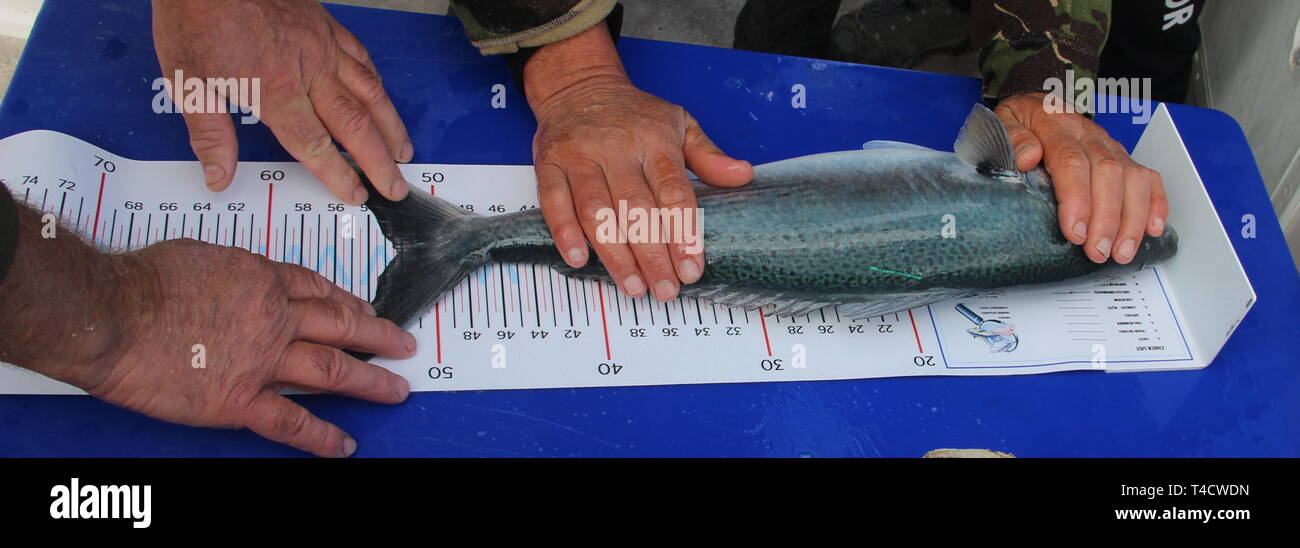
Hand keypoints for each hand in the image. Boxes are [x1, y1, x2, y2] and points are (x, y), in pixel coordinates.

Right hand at [77, 239, 415, 456]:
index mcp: (263, 280)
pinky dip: (321, 436)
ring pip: (332, 370)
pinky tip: (344, 444)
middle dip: (377, 335)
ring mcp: (262, 361)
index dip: (347, 302)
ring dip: (370, 381)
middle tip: (402, 344)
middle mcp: (274, 318)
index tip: (363, 309)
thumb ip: (234, 271)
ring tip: (395, 389)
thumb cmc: (143, 281)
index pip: (319, 290)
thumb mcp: (203, 255)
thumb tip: (241, 280)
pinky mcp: (240, 400)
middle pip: (341, 325)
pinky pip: (291, 422)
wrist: (112, 314)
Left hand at [152, 0, 411, 203]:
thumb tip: (218, 177)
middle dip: (379, 162)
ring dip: (390, 127)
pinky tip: (382, 98)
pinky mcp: (325, 25)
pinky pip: (361, 58)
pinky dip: (375, 83)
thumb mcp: (188, 81)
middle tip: (397, 187)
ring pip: (369, 92)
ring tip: (404, 151)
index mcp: (275, 90)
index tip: (356, 194)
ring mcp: (323, 45)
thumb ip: (211, 133)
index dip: (338, 174)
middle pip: (354, 125)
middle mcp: (309, 70)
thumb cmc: (195, 19)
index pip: (314, 144)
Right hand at [525, 24, 753, 301]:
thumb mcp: (680, 123)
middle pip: (636, 209)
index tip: (692, 267)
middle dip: (653, 255)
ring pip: (597, 212)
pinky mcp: (549, 164)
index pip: (673, 193)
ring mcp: (580, 157)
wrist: (579, 85)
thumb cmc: (634, 114)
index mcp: (654, 141)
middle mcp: (616, 149)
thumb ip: (708, 156)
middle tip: (666, 289)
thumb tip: (743, 175)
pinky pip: (554, 202)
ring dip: (615, 254)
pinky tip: (579, 259)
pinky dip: (565, 232)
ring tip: (633, 286)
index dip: (683, 233)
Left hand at [995, 93, 1167, 263]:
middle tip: (1097, 251)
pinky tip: (1152, 230)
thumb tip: (1027, 156)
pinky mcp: (1124, 157)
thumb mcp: (1004, 121)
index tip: (1075, 231)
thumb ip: (1012, 137)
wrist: (1040, 103)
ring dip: (1132, 219)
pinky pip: (1149, 177)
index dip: (1077, 199)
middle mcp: (1090, 137)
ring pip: (1133, 179)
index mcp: (1058, 127)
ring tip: (1122, 252)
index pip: (1072, 162)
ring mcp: (1111, 147)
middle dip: (1107, 218)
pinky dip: (1155, 203)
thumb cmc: (1022, 120)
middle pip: (1109, 175)